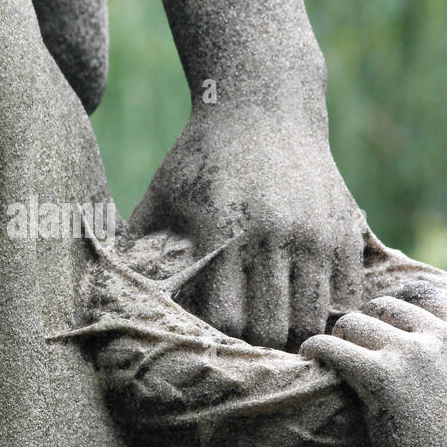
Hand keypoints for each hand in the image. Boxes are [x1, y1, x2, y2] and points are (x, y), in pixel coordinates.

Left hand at [129, 108, 364, 350]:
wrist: (263, 104)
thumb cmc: (201, 156)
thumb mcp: (162, 194)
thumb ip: (135, 244)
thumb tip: (100, 290)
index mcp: (223, 230)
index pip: (226, 317)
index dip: (218, 335)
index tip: (211, 335)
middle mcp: (273, 234)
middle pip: (271, 326)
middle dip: (256, 342)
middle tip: (245, 341)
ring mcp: (314, 232)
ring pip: (312, 318)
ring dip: (294, 331)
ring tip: (277, 328)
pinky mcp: (345, 228)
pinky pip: (345, 295)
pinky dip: (329, 310)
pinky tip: (307, 303)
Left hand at [299, 295, 446, 446]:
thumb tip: (420, 371)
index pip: (425, 298)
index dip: (393, 313)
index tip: (374, 332)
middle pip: (385, 308)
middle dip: (362, 328)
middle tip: (345, 352)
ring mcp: (414, 354)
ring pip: (355, 323)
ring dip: (337, 341)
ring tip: (326, 361)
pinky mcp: (382, 376)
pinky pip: (332, 346)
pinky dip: (315, 351)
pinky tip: (308, 363)